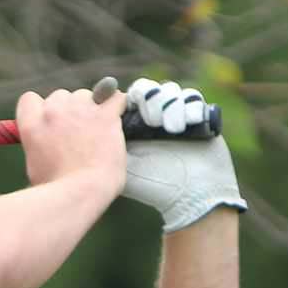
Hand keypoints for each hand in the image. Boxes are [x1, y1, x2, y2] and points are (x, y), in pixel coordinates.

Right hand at [16, 85, 126, 195]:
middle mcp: (52, 112)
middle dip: (69, 109)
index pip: (30, 99)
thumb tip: (41, 142)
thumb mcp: (34, 165)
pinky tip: (118, 113)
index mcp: (32, 124)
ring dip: (91, 108)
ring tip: (98, 130)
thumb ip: (37, 145)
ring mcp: (79, 111)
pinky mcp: (104, 115)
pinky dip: (117, 103)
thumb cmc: (58, 187)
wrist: (81, 191)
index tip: (51, 119)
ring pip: (86, 96)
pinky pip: (115, 97)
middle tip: (78, 130)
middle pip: (61, 96)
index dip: (41, 107)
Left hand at [122, 78, 247, 232]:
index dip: (132, 96)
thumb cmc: (155, 188)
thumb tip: (88, 127)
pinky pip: (194, 99)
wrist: (191, 198)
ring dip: (170, 104)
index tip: (131, 105)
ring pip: (171, 91)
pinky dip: (189, 106)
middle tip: (152, 119)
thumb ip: (108, 148)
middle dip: (151, 99)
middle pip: (150, 89)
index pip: (130, 97)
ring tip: (171, 128)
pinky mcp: (199, 118)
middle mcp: (155, 118)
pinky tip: (187, 123)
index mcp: (136, 126)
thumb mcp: (125, 169)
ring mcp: (178, 116)